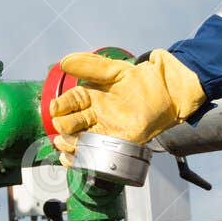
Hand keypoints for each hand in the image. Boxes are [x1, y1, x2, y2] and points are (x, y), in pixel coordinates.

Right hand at [50, 49, 205, 161]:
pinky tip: (73, 158)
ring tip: (69, 142)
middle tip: (64, 126)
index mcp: (89, 96)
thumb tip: (64, 62)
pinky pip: (94, 153)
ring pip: (77, 141)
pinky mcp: (117, 143)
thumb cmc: (140, 79)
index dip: (60, 106)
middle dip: (63, 127)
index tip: (55, 108)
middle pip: (68, 124)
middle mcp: (93, 115)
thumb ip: (91, 66)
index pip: (67, 103)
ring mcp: (104, 131)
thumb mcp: (114, 70)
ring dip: (69, 144)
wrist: (166, 92)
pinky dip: (80, 159)